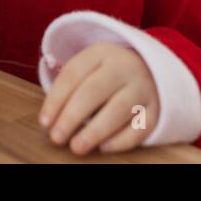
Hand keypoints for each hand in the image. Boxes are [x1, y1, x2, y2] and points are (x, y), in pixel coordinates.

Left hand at [38, 42, 158, 154]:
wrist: (149, 70)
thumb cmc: (105, 75)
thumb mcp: (89, 68)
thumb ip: (69, 86)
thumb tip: (50, 118)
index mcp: (101, 53)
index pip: (73, 74)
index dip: (56, 99)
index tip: (44, 122)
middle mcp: (124, 67)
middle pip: (94, 90)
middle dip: (71, 116)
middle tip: (56, 137)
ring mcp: (143, 87)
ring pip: (118, 110)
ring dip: (94, 131)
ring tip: (76, 147)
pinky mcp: (156, 109)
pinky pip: (140, 127)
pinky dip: (121, 140)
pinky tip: (103, 147)